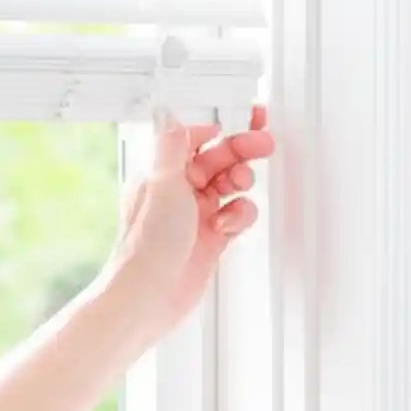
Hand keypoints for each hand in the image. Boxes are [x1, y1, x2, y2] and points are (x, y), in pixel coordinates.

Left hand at [111, 106, 274, 334]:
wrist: (149, 295)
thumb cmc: (147, 244)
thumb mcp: (162, 183)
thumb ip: (172, 146)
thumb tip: (170, 116)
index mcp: (162, 173)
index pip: (194, 140)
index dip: (220, 129)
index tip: (244, 119)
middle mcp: (178, 193)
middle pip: (217, 160)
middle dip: (241, 150)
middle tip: (263, 143)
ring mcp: (195, 216)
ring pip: (230, 187)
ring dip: (241, 182)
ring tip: (241, 185)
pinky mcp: (210, 240)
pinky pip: (236, 217)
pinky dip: (240, 215)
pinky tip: (230, 222)